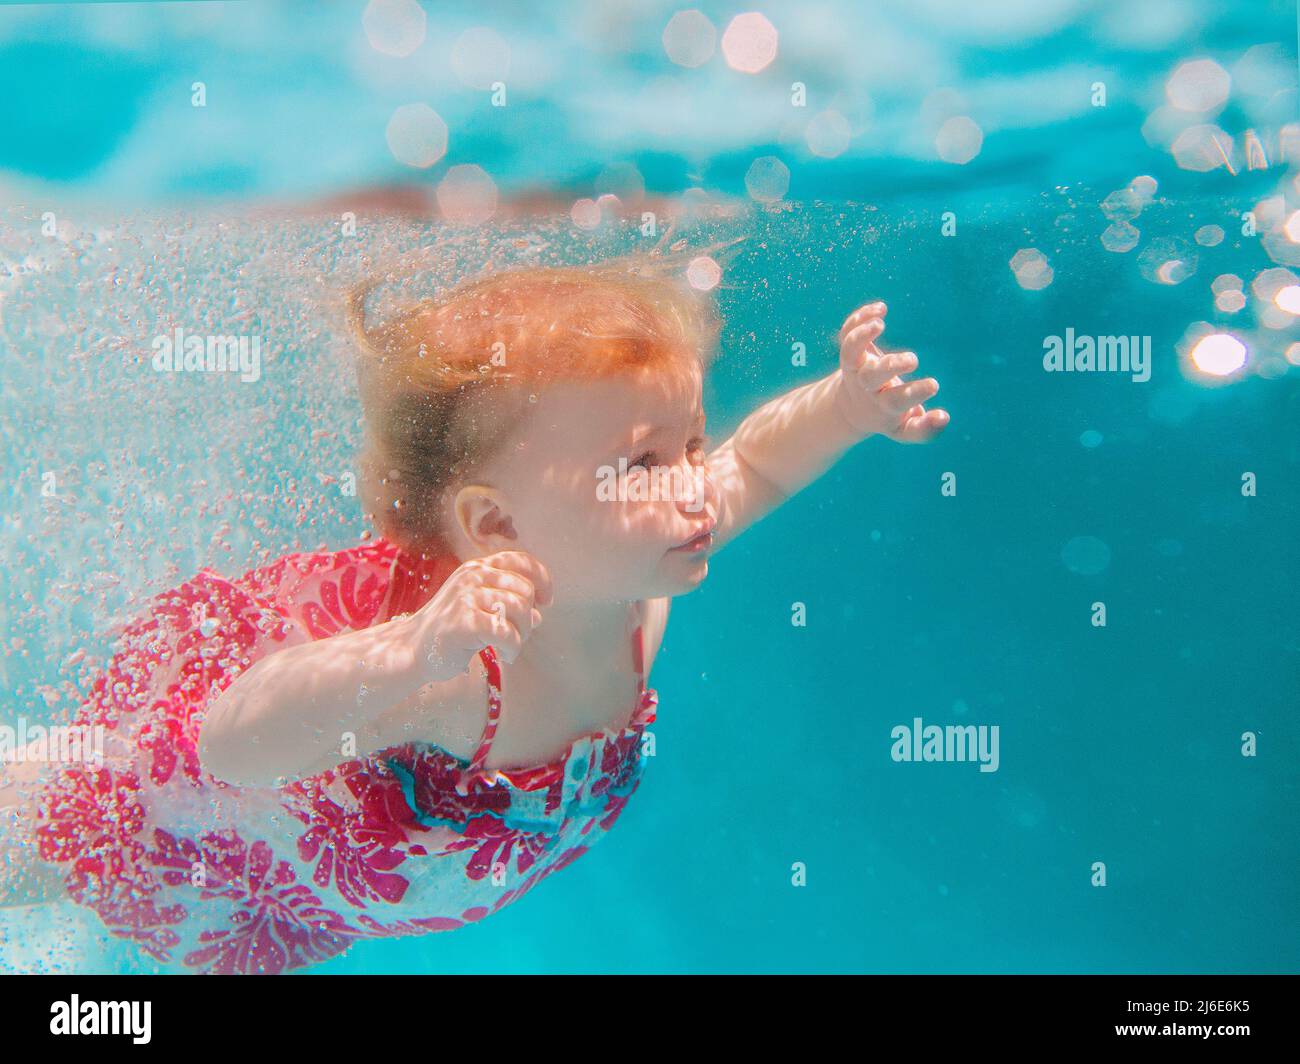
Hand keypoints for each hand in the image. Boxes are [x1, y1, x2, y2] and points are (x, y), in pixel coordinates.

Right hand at [411, 550, 552, 679]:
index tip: (545, 601)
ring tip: (511, 647)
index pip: (521, 560)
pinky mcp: (465, 620)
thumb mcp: (479, 607)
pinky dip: (513, 648)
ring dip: (523, 635)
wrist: (414, 650)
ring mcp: (467, 596)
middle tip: (519, 635)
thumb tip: (539, 615)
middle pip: (525, 590)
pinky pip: (508, 632)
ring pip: (520, 610)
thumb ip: (508, 603)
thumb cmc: (451, 629)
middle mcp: (472, 576)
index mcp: (478, 568)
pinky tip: (506, 656)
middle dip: (530, 617)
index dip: (542, 579)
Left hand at [833, 300, 949, 442]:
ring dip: (861, 336)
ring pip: (849, 351)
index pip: (896, 401)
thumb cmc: (888, 416)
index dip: (915, 393)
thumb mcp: (905, 429)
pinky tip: (881, 308)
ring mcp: (855, 368)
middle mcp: (867, 386)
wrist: (852, 409)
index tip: (934, 384)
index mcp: (883, 405)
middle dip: (890, 366)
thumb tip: (943, 418)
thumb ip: (925, 429)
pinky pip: (846, 333)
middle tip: (912, 360)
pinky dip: (859, 319)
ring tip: (879, 324)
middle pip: (871, 376)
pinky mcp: (850, 352)